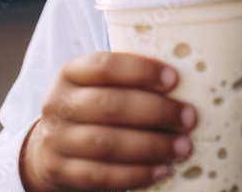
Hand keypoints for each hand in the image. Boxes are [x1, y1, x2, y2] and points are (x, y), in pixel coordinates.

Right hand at [20, 52, 197, 190]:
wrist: (52, 148)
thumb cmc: (93, 110)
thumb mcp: (101, 87)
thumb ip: (131, 82)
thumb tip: (188, 82)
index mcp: (70, 73)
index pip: (104, 65)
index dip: (140, 71)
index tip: (174, 79)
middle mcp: (58, 104)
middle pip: (108, 106)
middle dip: (155, 112)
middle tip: (188, 118)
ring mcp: (57, 140)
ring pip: (106, 143)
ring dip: (151, 146)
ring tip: (182, 147)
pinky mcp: (61, 171)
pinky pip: (101, 176)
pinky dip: (136, 174)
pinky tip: (162, 170)